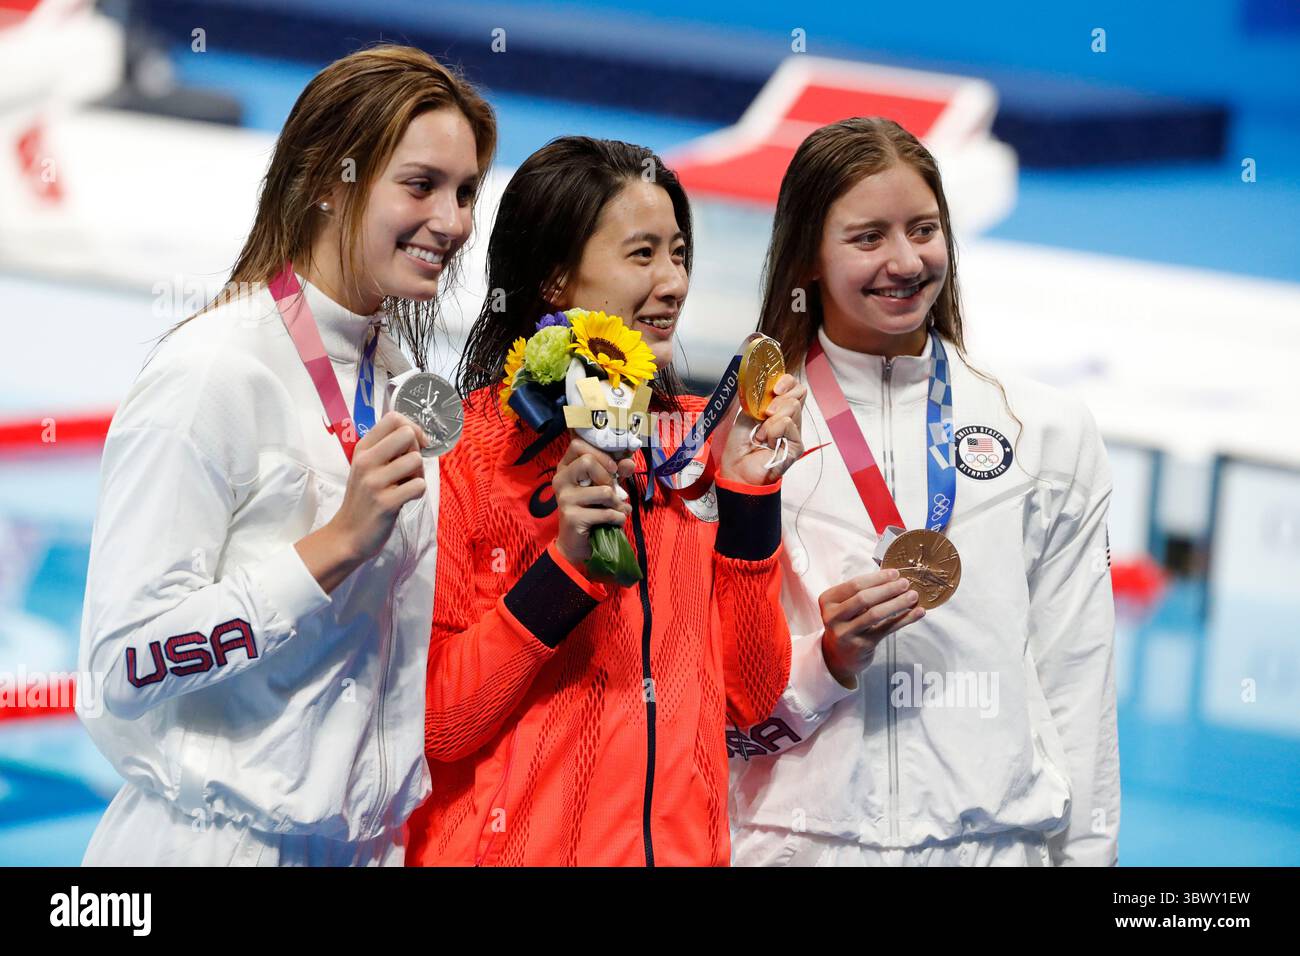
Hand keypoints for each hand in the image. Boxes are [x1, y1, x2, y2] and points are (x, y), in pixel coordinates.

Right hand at [327, 411, 431, 562]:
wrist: (348, 534)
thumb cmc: (364, 498)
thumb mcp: (367, 467)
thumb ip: (387, 449)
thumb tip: (417, 434)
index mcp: (363, 449)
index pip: (393, 418)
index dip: (412, 427)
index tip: (415, 444)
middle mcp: (366, 461)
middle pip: (407, 435)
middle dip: (417, 450)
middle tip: (409, 468)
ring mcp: (374, 482)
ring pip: (416, 460)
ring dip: (418, 473)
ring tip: (405, 485)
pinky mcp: (386, 503)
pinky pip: (418, 485)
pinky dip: (418, 492)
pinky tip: (405, 499)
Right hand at [553, 437, 635, 565]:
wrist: (576, 544)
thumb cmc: (590, 511)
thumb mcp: (604, 486)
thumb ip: (616, 472)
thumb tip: (630, 462)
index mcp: (565, 468)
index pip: (577, 445)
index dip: (600, 453)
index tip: (612, 468)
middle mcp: (560, 480)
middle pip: (587, 462)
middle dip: (608, 478)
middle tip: (612, 492)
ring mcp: (564, 499)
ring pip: (603, 490)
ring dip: (618, 503)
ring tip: (618, 510)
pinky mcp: (572, 517)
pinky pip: (606, 512)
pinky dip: (619, 518)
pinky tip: (617, 521)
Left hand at [718, 374, 806, 485]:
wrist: (737, 469)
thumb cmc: (740, 445)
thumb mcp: (746, 414)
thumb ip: (758, 399)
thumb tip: (764, 385)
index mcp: (779, 408)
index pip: (794, 386)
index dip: (786, 381)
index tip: (773, 389)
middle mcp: (791, 418)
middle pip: (799, 392)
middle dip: (779, 399)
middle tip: (765, 414)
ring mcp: (795, 431)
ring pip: (793, 406)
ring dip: (771, 419)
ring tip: (761, 434)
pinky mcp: (797, 445)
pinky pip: (788, 424)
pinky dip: (773, 431)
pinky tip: (767, 442)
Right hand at [819, 569, 925, 687]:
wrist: (838, 656)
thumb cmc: (846, 623)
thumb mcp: (845, 606)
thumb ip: (861, 592)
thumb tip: (893, 577)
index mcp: (828, 600)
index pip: (854, 584)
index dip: (877, 578)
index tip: (895, 573)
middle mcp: (833, 617)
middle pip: (864, 598)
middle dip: (888, 589)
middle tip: (905, 583)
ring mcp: (846, 633)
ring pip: (875, 614)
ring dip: (898, 603)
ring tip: (913, 596)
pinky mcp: (861, 645)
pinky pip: (887, 629)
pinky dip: (904, 619)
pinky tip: (917, 613)